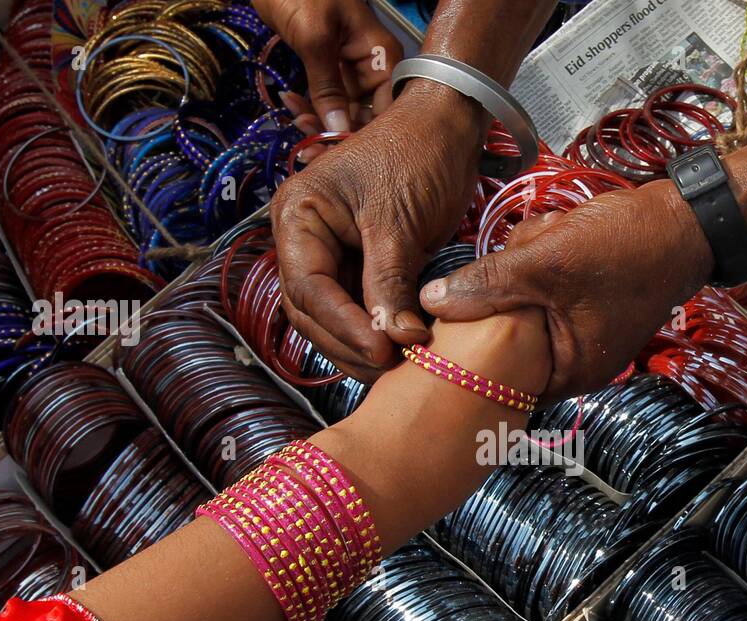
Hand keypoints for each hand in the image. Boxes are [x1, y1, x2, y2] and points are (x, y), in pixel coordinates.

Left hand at [253, 0, 403, 132]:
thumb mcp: (315, 36)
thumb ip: (328, 86)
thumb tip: (339, 131)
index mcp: (381, 57)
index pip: (386, 111)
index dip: (363, 136)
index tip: (335, 151)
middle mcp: (372, 69)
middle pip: (365, 118)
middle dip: (336, 134)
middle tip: (309, 147)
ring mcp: (351, 71)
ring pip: (342, 114)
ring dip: (318, 123)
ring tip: (294, 118)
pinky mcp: (330, 71)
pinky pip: (326, 100)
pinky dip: (308, 107)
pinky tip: (290, 104)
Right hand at [270, 82, 486, 381]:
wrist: (448, 128)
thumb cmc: (417, 156)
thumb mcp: (399, 222)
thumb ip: (390, 283)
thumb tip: (394, 340)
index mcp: (299, 216)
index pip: (309, 287)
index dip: (342, 326)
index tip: (380, 351)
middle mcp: (304, 238)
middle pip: (311, 311)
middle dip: (348, 343)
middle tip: (390, 367)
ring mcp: (329, 254)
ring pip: (331, 318)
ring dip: (360, 345)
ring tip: (398, 364)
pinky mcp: (358, 266)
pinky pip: (358, 310)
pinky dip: (376, 332)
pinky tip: (400, 349)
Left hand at [420, 180, 714, 400]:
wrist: (686, 218)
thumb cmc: (627, 248)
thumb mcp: (545, 263)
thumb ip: (486, 285)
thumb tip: (431, 303)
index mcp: (570, 370)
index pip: (502, 380)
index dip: (475, 346)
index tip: (454, 316)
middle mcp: (577, 360)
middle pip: (509, 333)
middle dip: (512, 284)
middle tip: (531, 254)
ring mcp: (582, 328)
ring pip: (524, 298)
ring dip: (528, 261)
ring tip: (553, 237)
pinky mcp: (584, 298)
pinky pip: (544, 280)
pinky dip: (545, 253)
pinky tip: (560, 232)